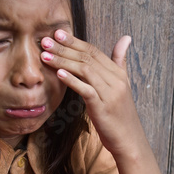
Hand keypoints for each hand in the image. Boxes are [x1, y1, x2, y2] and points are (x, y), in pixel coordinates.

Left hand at [40, 30, 143, 156]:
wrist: (129, 140)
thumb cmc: (120, 114)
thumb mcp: (122, 85)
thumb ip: (120, 61)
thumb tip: (126, 37)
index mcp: (118, 73)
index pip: (94, 51)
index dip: (75, 41)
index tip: (57, 33)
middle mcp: (115, 80)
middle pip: (87, 58)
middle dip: (64, 48)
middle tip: (45, 40)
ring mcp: (109, 93)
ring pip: (85, 70)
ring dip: (63, 61)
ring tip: (45, 55)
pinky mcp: (102, 107)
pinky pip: (86, 89)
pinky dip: (72, 80)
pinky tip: (59, 73)